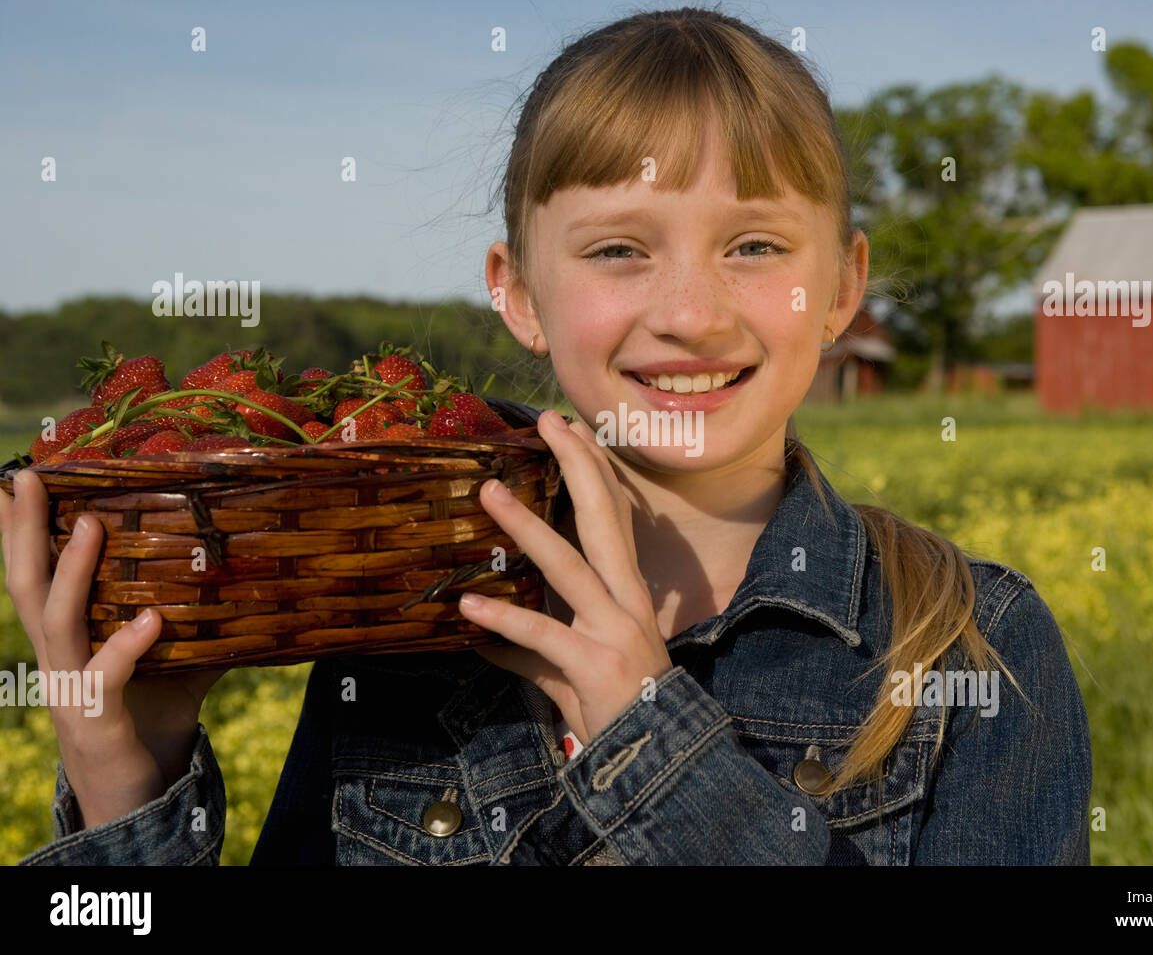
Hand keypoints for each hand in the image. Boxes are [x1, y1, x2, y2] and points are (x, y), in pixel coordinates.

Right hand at [0, 470, 226, 829]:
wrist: (135, 792)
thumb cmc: (147, 716)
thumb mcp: (173, 660)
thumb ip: (195, 621)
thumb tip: (243, 579)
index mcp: (65, 638)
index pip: (33, 574)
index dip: (18, 530)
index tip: (19, 478)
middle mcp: (56, 657)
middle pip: (25, 585)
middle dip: (19, 531)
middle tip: (27, 478)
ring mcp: (69, 689)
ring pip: (56, 623)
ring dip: (72, 571)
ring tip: (90, 524)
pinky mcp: (96, 721)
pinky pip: (106, 678)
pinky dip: (126, 647)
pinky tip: (151, 621)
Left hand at [462, 409, 672, 746]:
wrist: (654, 759)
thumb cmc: (617, 710)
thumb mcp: (568, 670)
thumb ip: (529, 650)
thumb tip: (482, 639)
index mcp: (625, 594)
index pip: (612, 519)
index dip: (594, 472)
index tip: (574, 429)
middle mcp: (625, 601)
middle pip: (603, 521)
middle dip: (578, 467)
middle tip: (551, 422)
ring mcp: (613, 631)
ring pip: (568, 567)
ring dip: (527, 528)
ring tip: (488, 494)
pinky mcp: (595, 665)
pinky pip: (543, 636)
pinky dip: (505, 620)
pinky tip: (469, 607)